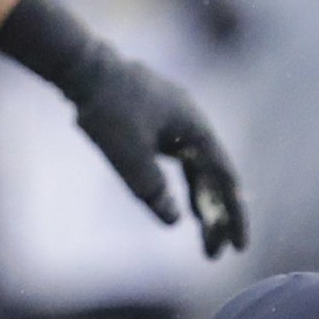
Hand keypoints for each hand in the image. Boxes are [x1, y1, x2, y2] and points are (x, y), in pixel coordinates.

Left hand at [69, 46, 245, 258]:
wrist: (80, 65)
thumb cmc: (106, 108)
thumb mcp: (128, 155)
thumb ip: (152, 190)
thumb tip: (172, 220)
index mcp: (198, 131)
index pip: (226, 183)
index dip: (233, 217)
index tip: (238, 248)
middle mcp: (195, 126)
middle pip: (214, 180)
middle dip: (216, 219)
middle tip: (213, 254)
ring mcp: (178, 122)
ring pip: (198, 172)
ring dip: (201, 204)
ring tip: (203, 235)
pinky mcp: (160, 121)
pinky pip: (182, 161)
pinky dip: (186, 185)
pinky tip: (182, 203)